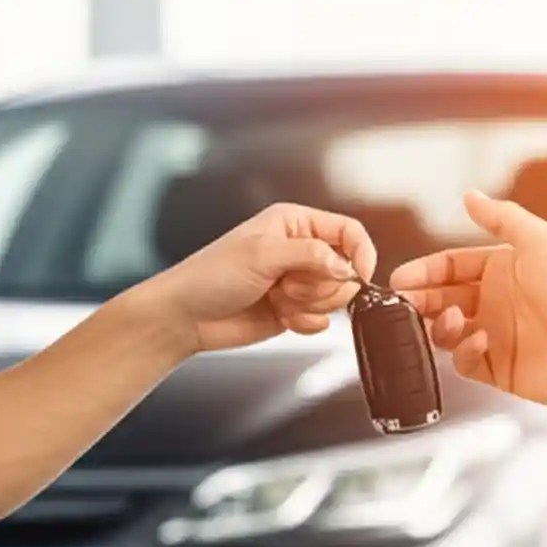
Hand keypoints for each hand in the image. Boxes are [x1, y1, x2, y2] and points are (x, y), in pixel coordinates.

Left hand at [146, 203, 376, 352]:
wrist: (186, 316)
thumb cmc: (211, 276)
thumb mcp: (263, 254)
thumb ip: (311, 255)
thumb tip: (346, 265)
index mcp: (295, 223)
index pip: (348, 231)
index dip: (360, 252)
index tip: (359, 275)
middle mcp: (300, 250)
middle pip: (346, 269)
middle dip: (321, 284)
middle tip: (288, 284)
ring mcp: (298, 282)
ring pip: (336, 297)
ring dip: (310, 304)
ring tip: (278, 298)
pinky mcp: (295, 310)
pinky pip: (322, 321)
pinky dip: (305, 323)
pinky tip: (281, 316)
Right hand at [389, 191, 546, 406]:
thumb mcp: (541, 240)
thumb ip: (501, 218)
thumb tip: (470, 196)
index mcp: (505, 269)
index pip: (452, 266)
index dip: (425, 270)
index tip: (401, 278)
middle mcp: (499, 302)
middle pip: (443, 299)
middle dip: (419, 300)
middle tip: (403, 302)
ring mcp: (499, 336)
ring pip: (448, 332)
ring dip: (441, 325)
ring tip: (452, 319)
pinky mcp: (501, 369)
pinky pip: (466, 362)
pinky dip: (464, 352)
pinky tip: (479, 341)